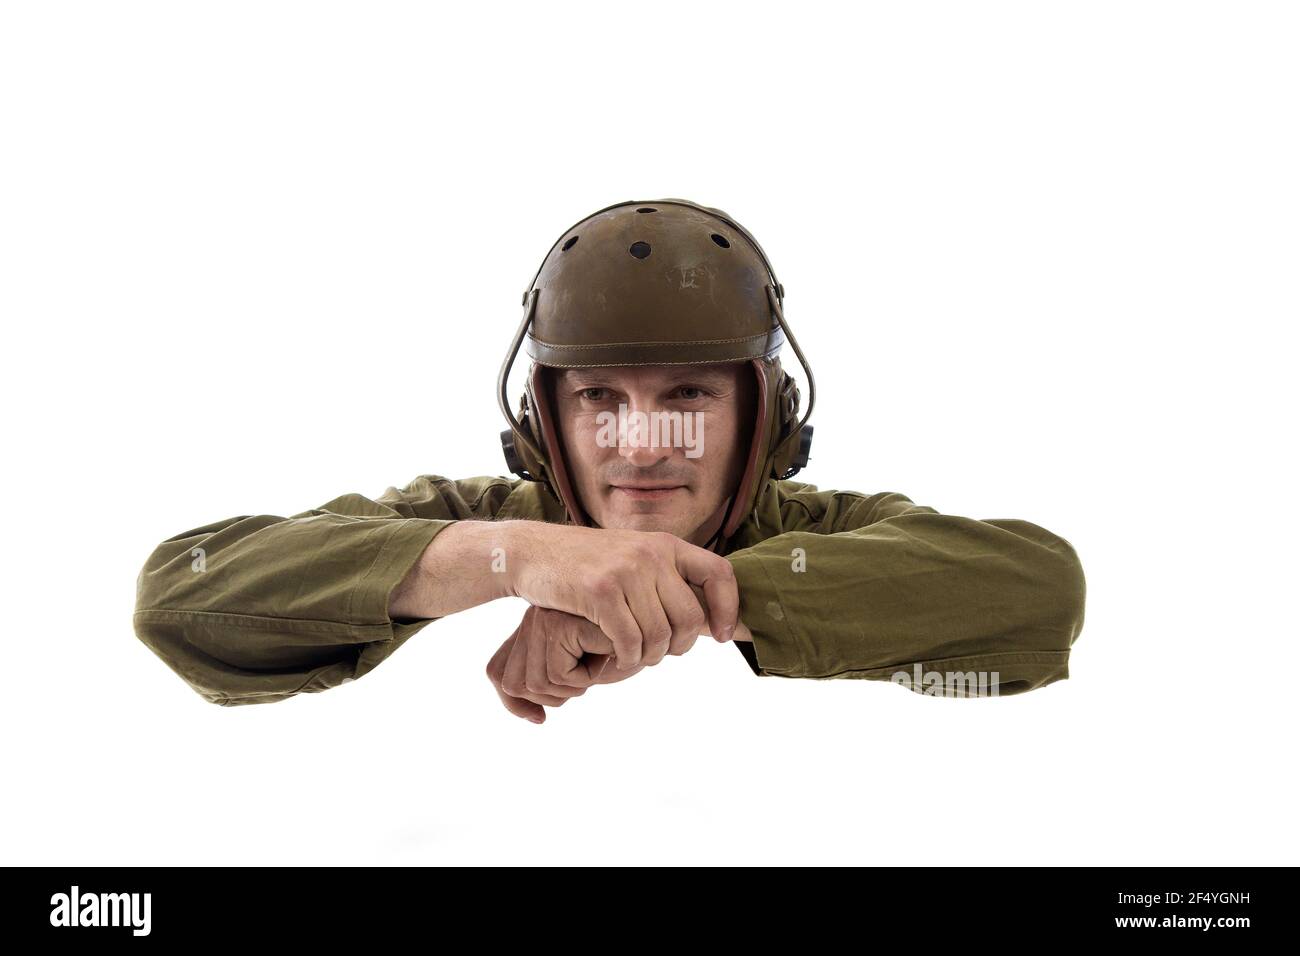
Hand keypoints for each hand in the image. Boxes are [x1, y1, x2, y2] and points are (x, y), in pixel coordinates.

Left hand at [486, 604, 682, 722]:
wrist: (653, 630)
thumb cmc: (622, 652)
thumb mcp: (578, 671)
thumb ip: (546, 684)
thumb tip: (533, 717)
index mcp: (530, 630)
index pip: (498, 673)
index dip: (514, 704)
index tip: (540, 716)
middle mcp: (531, 620)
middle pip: (513, 684)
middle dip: (555, 696)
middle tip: (587, 673)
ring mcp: (543, 618)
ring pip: (538, 684)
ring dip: (576, 685)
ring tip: (597, 660)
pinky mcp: (559, 623)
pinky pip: (559, 675)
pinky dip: (587, 677)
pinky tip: (603, 654)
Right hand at [507, 523, 737, 670]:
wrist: (532, 552)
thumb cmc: (585, 565)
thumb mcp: (631, 557)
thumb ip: (665, 578)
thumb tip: (707, 617)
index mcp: (665, 544)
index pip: (719, 574)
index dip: (728, 609)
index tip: (721, 636)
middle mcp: (651, 554)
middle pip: (690, 618)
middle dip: (679, 646)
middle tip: (659, 653)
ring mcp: (626, 571)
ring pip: (660, 636)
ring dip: (648, 657)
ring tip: (633, 656)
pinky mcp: (600, 592)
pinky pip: (630, 642)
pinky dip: (625, 659)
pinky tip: (614, 658)